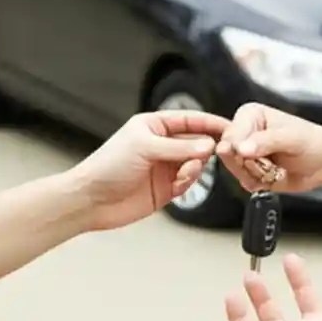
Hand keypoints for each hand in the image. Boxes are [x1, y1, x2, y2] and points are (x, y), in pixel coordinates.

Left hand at [69, 111, 228, 230]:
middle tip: (217, 152)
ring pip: (196, 163)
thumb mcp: (145, 148)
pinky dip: (189, 181)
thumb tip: (208, 145)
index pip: (190, 120)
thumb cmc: (108, 166)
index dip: (210, 122)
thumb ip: (179, 147)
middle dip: (207, 147)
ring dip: (196, 167)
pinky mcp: (166, 188)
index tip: (230, 127)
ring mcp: (165, 167)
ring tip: (185, 172)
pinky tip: (179, 184)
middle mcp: (162, 145)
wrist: (91, 200)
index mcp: (154, 126)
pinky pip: (188, 181)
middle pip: (197, 142)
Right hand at [215, 103, 321, 193]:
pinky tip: (275, 175)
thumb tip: (242, 148)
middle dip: (248, 163)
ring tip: (276, 168)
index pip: (230, 133)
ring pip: (235, 170)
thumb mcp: (291, 138)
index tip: (247, 154)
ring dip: (256, 174)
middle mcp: (243, 133)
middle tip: (267, 163)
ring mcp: (245, 154)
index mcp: (249, 115)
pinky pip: (245, 182)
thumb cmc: (312, 142)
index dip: (236, 147)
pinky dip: (260, 183)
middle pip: (227, 153)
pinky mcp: (250, 172)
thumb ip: (266, 142)